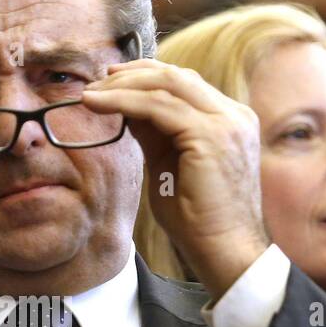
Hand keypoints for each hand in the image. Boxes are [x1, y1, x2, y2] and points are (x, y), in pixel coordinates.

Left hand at [82, 58, 269, 296]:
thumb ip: (155, 136)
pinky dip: (124, 102)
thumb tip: (129, 110)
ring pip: (167, 84)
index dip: (148, 77)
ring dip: (123, 86)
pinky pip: (159, 106)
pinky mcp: (211, 135)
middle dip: (134, 74)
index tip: (114, 82)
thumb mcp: (170, 167)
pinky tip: (100, 105)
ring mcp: (227, 122)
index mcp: (230, 122)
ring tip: (91, 95)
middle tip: (99, 80)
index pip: (186, 85)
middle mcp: (234, 115)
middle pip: (178, 76)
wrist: (225, 252)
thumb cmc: (198, 222)